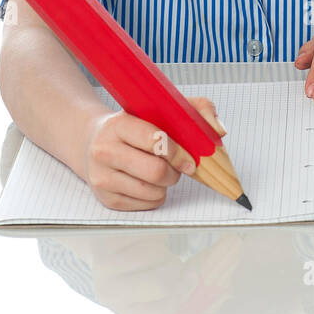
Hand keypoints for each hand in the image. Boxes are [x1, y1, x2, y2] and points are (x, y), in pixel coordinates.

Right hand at [81, 96, 225, 210]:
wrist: (93, 141)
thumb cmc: (136, 124)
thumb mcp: (162, 108)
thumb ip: (197, 109)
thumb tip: (220, 130)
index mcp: (118, 124)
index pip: (156, 141)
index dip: (179, 153)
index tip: (190, 159)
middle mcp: (104, 151)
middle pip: (155, 171)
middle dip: (175, 172)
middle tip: (177, 167)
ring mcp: (101, 177)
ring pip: (152, 191)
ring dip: (167, 185)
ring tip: (161, 172)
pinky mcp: (105, 198)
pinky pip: (145, 205)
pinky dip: (156, 197)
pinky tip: (150, 183)